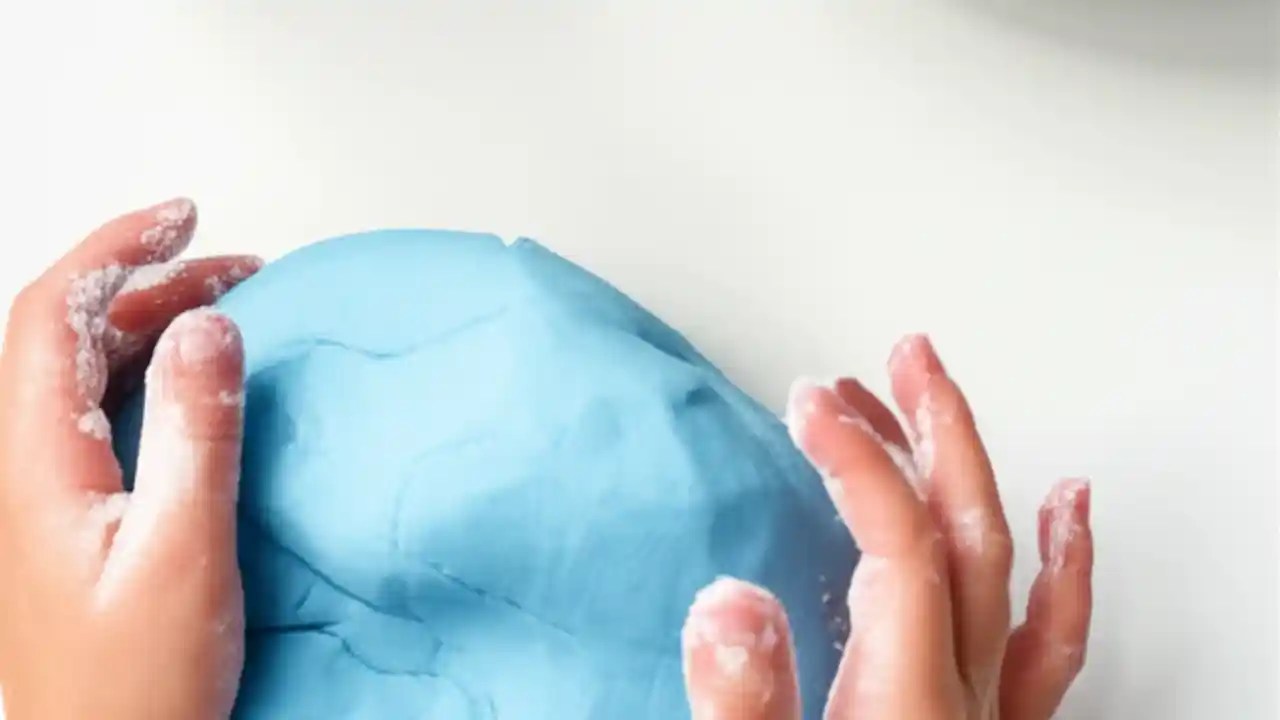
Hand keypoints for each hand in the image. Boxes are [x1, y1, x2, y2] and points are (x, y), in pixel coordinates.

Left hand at [0, 200, 260, 718]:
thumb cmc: (131, 688)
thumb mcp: (183, 552)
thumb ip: (198, 433)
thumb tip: (212, 326)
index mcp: (35, 464)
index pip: (55, 315)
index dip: (115, 249)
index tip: (182, 216)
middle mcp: (26, 467)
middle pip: (70, 334)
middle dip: (150, 280)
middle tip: (231, 263)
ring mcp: (42, 494)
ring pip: (86, 373)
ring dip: (153, 325)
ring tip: (229, 305)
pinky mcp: (70, 518)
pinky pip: (102, 415)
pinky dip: (153, 375)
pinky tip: (199, 383)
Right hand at [681, 336, 1093, 718]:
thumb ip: (745, 703)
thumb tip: (728, 603)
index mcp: (906, 700)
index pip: (900, 545)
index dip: (859, 459)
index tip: (812, 403)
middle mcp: (963, 695)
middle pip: (964, 532)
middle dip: (935, 429)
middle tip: (901, 360)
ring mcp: (988, 709)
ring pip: (1000, 565)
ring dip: (970, 469)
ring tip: (939, 400)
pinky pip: (1047, 638)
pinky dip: (1064, 565)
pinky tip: (1066, 514)